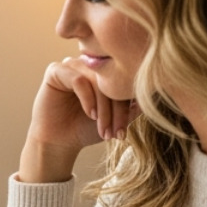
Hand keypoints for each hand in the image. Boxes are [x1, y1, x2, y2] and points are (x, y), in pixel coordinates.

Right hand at [19, 58, 138, 182]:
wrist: (60, 142)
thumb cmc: (86, 129)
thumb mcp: (115, 118)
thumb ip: (133, 106)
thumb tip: (150, 96)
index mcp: (103, 71)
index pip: (123, 78)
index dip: (129, 103)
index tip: (125, 131)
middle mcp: (88, 64)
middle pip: (111, 78)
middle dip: (116, 108)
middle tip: (116, 132)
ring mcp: (72, 65)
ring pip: (96, 79)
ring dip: (103, 107)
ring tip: (103, 128)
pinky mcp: (56, 71)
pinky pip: (78, 79)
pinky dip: (88, 98)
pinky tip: (90, 115)